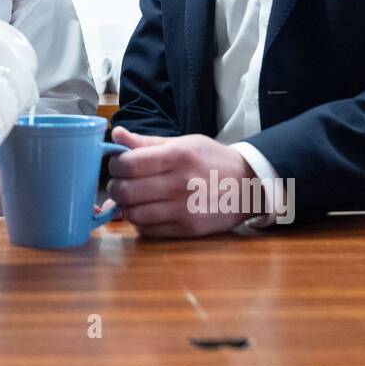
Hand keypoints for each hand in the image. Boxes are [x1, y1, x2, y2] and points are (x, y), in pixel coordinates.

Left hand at [104, 127, 259, 237]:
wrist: (249, 185)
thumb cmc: (212, 160)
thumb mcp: (183, 143)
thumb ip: (147, 142)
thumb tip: (116, 134)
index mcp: (178, 156)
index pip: (128, 164)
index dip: (115, 165)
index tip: (117, 165)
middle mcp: (181, 183)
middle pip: (126, 191)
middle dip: (116, 187)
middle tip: (120, 183)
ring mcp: (185, 209)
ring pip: (133, 214)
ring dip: (126, 207)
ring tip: (133, 198)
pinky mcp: (189, 229)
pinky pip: (148, 230)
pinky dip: (140, 221)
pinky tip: (147, 211)